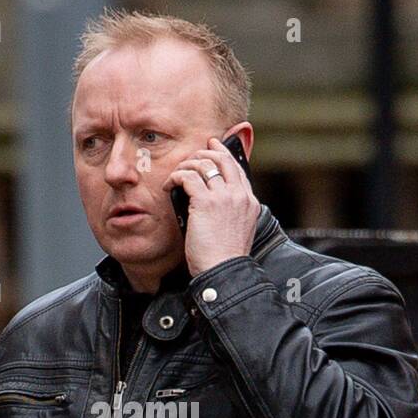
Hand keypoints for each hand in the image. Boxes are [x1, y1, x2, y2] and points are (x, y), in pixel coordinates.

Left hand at [164, 137, 259, 275]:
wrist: (224, 270)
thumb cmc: (225, 258)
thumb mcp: (236, 231)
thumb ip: (230, 213)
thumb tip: (209, 201)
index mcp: (249, 202)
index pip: (237, 169)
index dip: (224, 154)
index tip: (213, 146)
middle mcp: (239, 195)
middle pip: (222, 159)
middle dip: (204, 153)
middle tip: (190, 157)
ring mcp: (224, 196)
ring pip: (203, 164)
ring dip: (186, 166)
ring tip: (175, 176)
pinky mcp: (206, 201)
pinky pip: (188, 177)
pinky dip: (176, 177)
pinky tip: (169, 186)